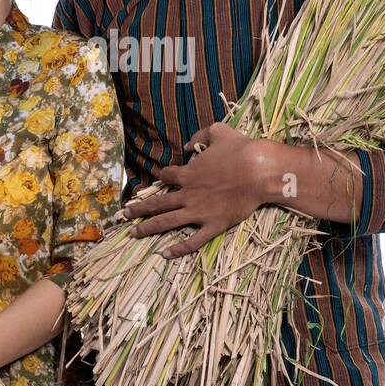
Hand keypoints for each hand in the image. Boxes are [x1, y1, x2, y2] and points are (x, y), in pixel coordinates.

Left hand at [124, 123, 271, 256]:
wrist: (259, 171)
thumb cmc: (241, 150)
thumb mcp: (219, 132)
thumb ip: (200, 136)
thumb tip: (186, 147)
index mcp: (189, 173)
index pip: (167, 176)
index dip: (161, 176)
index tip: (157, 178)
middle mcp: (188, 194)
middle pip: (157, 203)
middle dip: (139, 208)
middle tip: (124, 214)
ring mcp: (199, 212)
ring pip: (167, 222)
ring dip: (148, 227)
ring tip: (134, 233)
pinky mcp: (213, 225)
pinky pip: (192, 241)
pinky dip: (178, 248)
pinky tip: (165, 254)